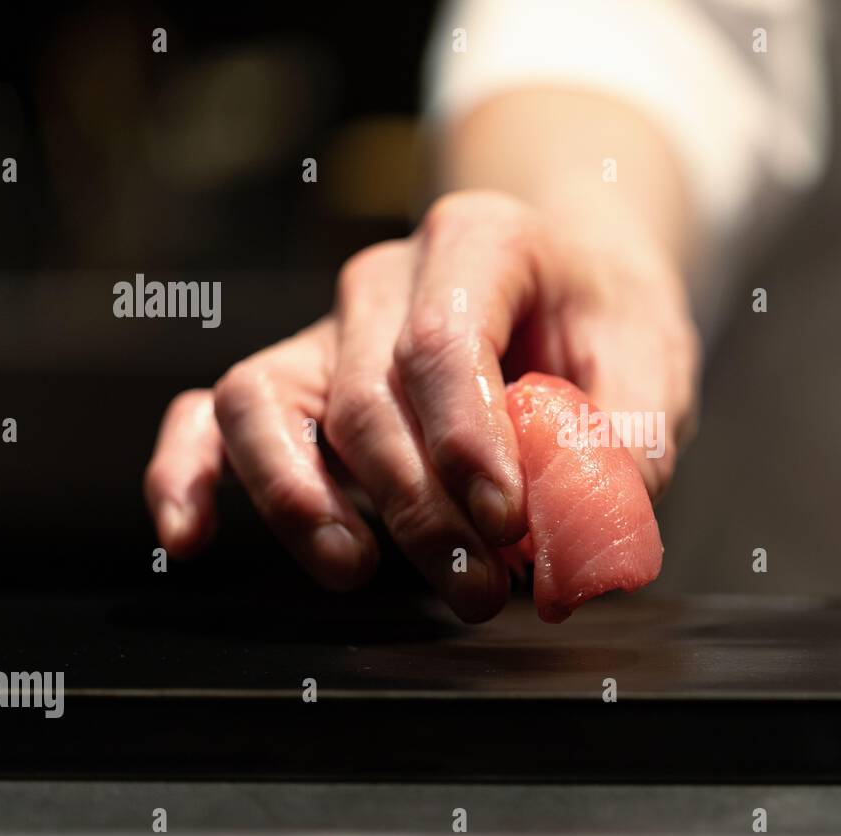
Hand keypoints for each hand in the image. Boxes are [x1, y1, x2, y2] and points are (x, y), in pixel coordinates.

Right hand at [144, 190, 699, 620]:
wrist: (565, 277)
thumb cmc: (603, 318)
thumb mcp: (651, 360)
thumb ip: (631, 442)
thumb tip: (591, 558)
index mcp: (480, 241)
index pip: (445, 339)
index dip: (466, 439)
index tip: (506, 521)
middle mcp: (388, 277)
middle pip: (367, 396)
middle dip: (418, 510)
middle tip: (481, 590)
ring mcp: (328, 326)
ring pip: (264, 401)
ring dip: (302, 502)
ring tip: (356, 570)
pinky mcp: (295, 378)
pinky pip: (211, 414)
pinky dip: (190, 473)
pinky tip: (190, 535)